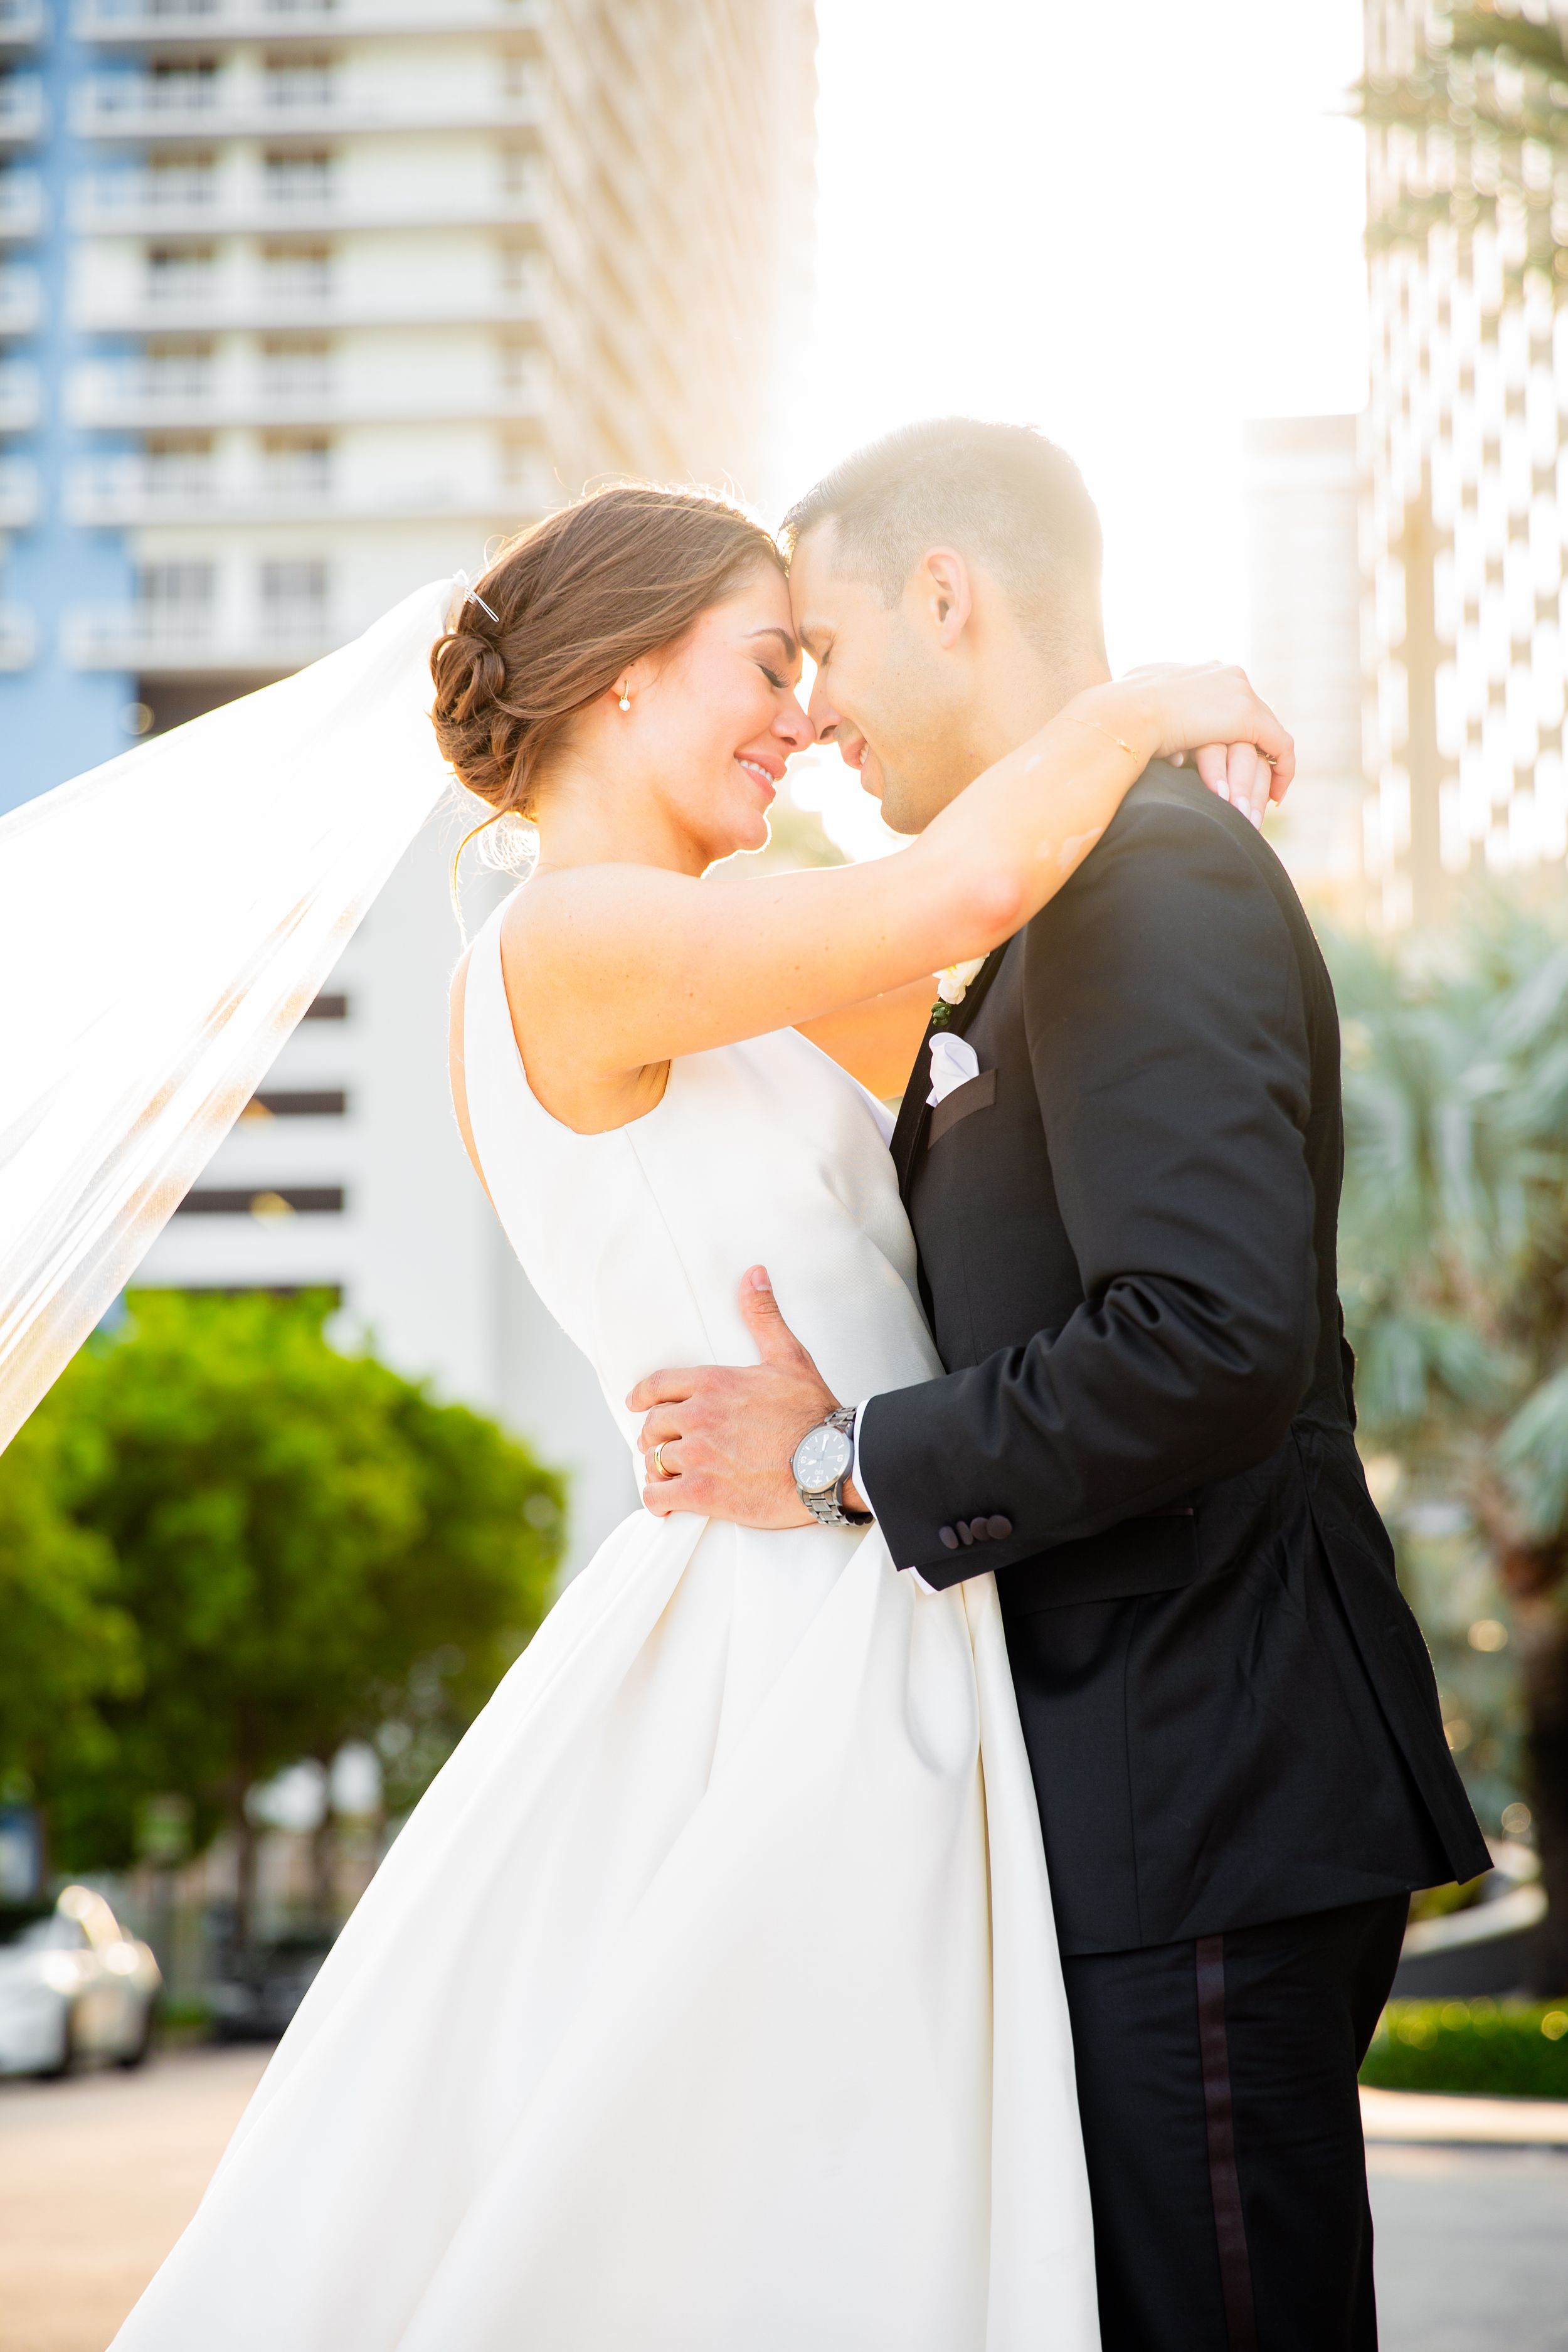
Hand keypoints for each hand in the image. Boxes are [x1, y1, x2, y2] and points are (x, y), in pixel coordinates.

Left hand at [627, 1267, 858, 1525]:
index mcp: (712, 1383)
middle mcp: (698, 1416)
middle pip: (652, 1425)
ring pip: (654, 1460)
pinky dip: (656, 1498)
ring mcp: (698, 1456)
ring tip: (665, 1475)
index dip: (641, 1395)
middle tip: (659, 1444)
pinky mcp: (703, 1493)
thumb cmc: (813, 1411)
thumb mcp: (788, 1357)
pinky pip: (658, 1495)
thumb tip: (753, 1274)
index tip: (634, 1403)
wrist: (832, 1462)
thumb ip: (763, 1317)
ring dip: (657, 1467)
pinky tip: (664, 1501)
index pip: (657, 1385)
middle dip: (653, 1434)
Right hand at [1093, 664, 1294, 828]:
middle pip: (1257, 715)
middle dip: (1259, 751)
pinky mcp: (1246, 716)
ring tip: (1264, 797)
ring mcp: (1239, 692)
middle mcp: (1227, 675)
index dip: (1238, 731)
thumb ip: (1156, 716)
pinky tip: (1276, 798)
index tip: (1236, 755)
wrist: (1122, 714)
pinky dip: (1283, 772)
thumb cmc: (1118, 719)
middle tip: (1263, 779)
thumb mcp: (1140, 710)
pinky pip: (1280, 746)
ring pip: (1267, 734)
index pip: (1233, 699)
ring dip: (1266, 769)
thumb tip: (1162, 743)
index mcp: (1202, 671)